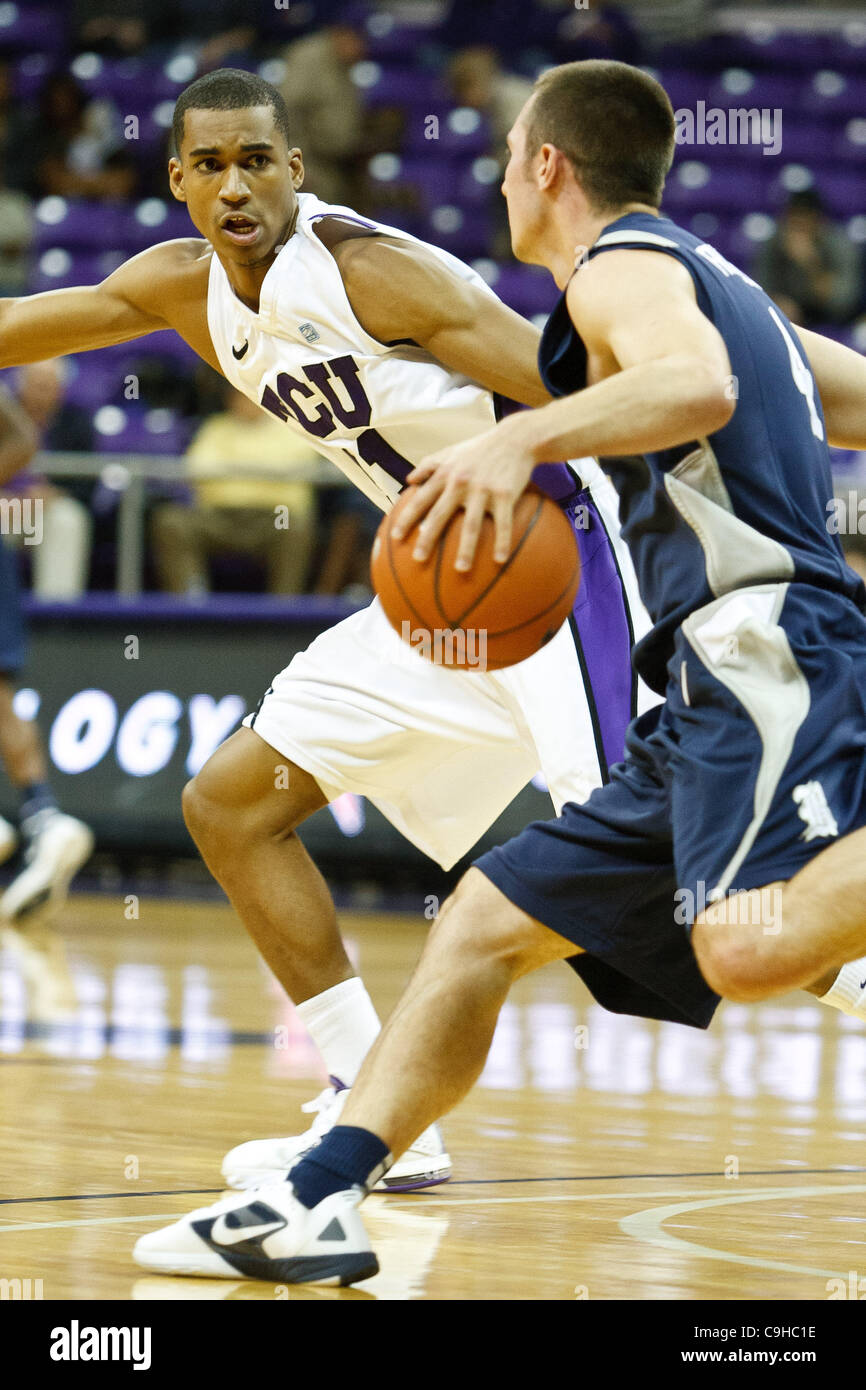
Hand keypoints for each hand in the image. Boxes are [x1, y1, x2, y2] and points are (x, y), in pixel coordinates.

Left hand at [391, 419, 535, 570]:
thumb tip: (408, 481)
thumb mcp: (451, 451)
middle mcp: (461, 482)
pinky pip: (503, 523)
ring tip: (460, 570)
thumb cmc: (480, 448)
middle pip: (440, 515)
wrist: (516, 438)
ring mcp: (483, 489)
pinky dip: (502, 542)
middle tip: (418, 559)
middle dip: (427, 538)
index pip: (421, 499)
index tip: (395, 537)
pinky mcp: (506, 494)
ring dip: (465, 549)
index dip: (407, 518)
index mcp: (446, 474)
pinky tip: (499, 561)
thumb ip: (429, 464)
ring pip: (471, 524)